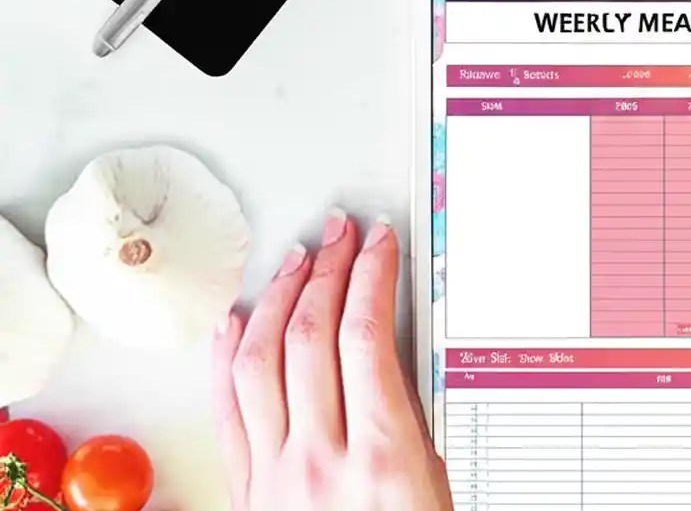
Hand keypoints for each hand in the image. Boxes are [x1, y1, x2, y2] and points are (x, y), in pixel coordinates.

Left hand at [211, 210, 453, 510]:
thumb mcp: (434, 486)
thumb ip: (408, 418)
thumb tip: (387, 351)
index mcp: (381, 458)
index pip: (365, 337)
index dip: (370, 277)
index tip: (379, 246)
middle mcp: (319, 461)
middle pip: (310, 337)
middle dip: (327, 271)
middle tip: (340, 235)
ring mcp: (273, 475)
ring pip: (259, 361)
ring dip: (277, 299)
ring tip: (296, 260)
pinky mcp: (245, 490)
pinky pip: (227, 411)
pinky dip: (226, 358)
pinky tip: (235, 322)